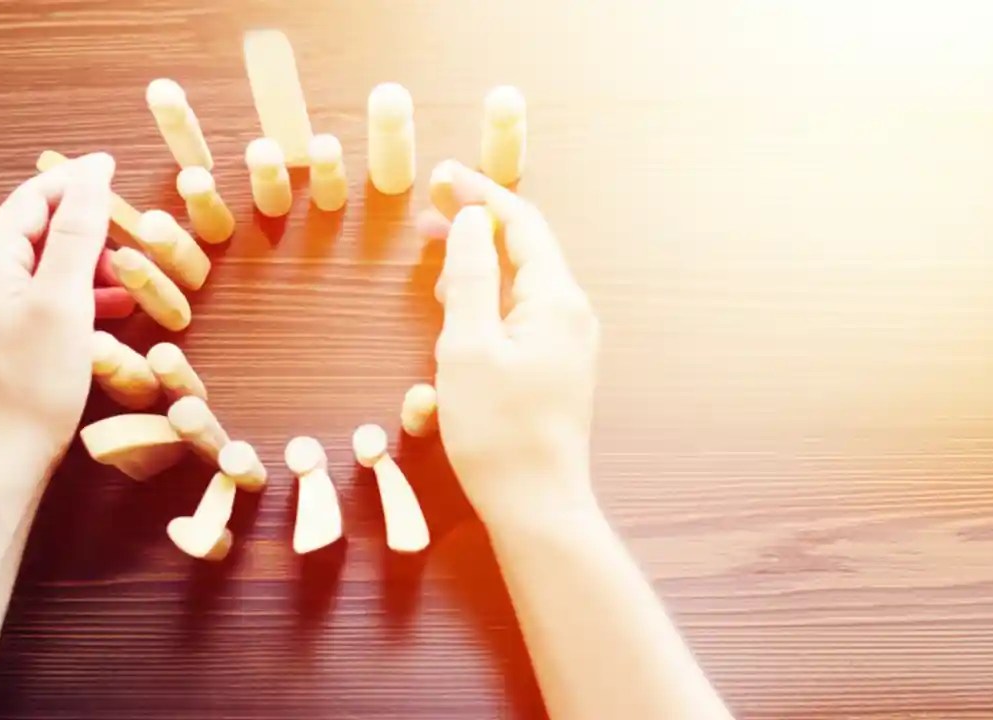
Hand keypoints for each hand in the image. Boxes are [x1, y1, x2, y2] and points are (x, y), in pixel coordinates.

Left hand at [0, 152, 114, 472]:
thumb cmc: (30, 382)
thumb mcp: (62, 300)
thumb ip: (78, 234)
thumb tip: (92, 174)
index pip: (34, 196)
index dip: (76, 179)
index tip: (116, 168)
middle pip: (40, 228)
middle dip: (88, 224)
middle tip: (133, 233)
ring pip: (48, 265)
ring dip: (90, 262)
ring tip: (131, 274)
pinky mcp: (11, 338)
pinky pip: (50, 298)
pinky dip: (83, 295)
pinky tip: (113, 309)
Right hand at [428, 161, 599, 526]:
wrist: (536, 505)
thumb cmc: (498, 429)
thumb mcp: (467, 346)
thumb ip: (470, 275)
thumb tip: (470, 221)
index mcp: (556, 299)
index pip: (522, 223)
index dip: (479, 195)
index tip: (440, 177)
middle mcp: (569, 315)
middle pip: (520, 252)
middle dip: (471, 235)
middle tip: (422, 221)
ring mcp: (565, 345)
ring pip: (513, 292)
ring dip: (472, 283)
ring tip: (435, 290)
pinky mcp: (553, 372)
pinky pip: (514, 328)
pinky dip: (481, 322)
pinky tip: (451, 345)